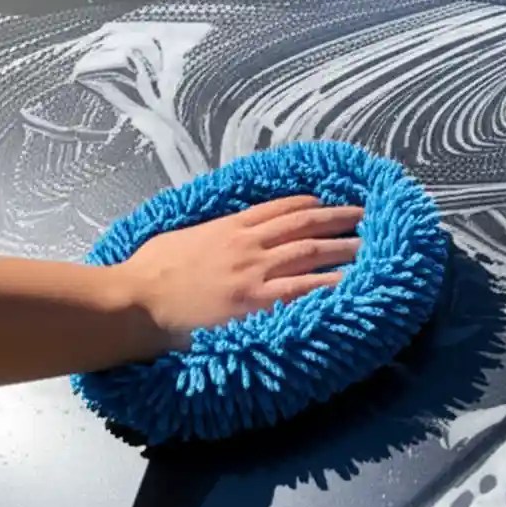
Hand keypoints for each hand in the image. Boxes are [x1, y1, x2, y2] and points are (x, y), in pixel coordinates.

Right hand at [111, 195, 362, 355]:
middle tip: (365, 218)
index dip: (308, 204)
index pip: (277, 208)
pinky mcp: (256, 302)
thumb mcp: (177, 238)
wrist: (137, 300)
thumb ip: (203, 234)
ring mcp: (254, 272)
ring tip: (369, 248)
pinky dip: (329, 283)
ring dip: (342, 248)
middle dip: (337, 220)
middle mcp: (247, 244)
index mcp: (228, 226)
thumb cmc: (147, 273)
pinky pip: (303, 289)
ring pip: (310, 252)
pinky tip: (350, 283)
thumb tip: (208, 237)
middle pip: (303, 225)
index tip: (328, 204)